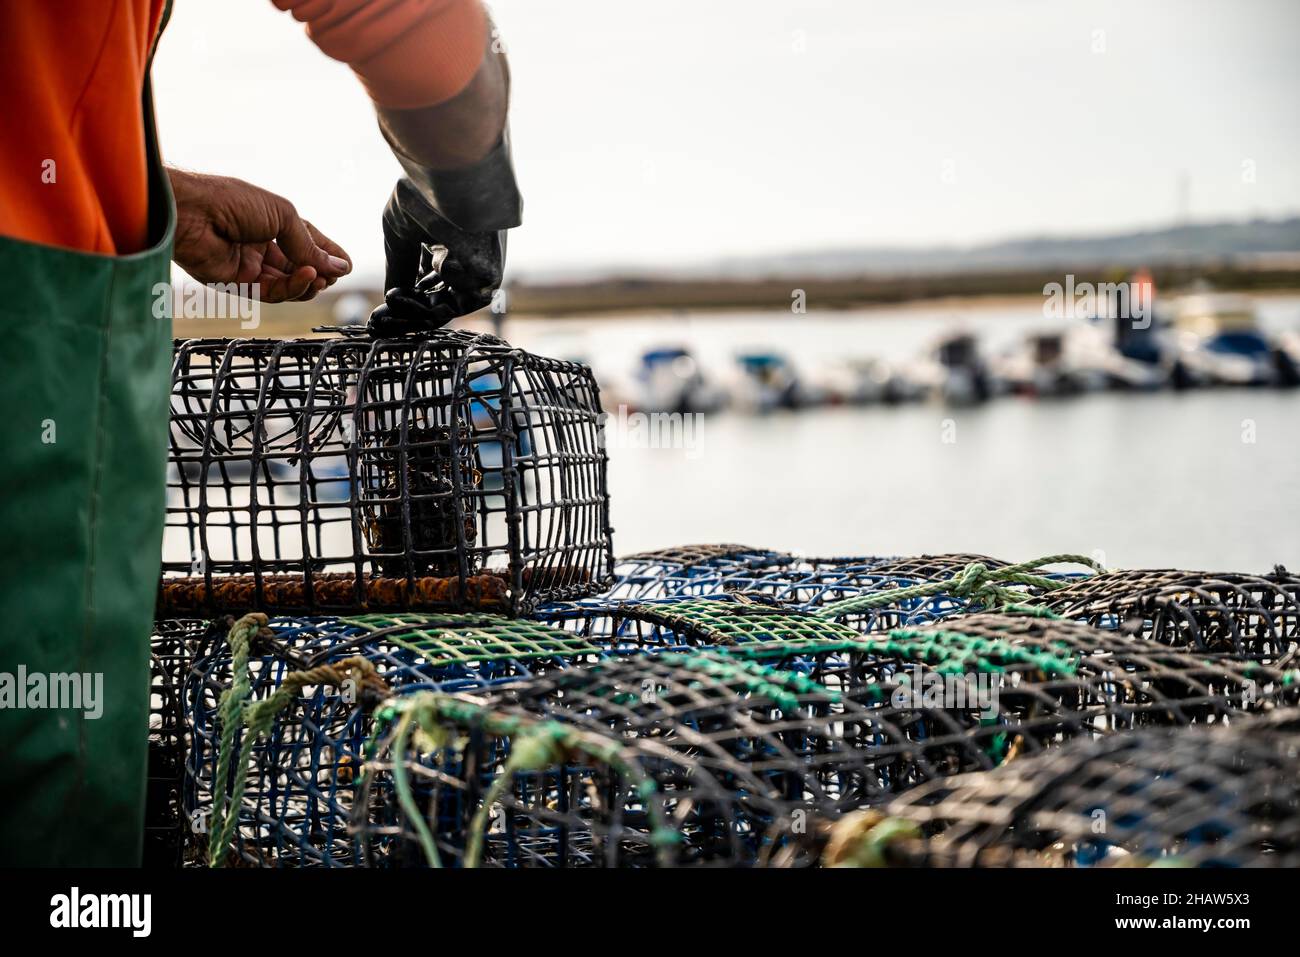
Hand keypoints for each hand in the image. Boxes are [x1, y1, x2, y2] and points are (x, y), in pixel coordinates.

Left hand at [167, 168, 350, 301]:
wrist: (191, 212)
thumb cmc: (231, 201)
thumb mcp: (283, 216)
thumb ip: (309, 246)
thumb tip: (338, 268)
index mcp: (270, 222)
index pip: (305, 241)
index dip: (327, 253)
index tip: (346, 265)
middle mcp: (261, 245)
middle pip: (298, 266)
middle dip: (320, 272)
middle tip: (334, 274)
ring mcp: (250, 265)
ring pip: (287, 284)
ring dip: (309, 282)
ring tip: (321, 278)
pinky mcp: (238, 284)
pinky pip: (272, 292)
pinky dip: (293, 287)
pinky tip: (306, 277)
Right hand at [368, 177, 504, 333]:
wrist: (446, 181)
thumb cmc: (423, 199)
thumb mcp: (399, 236)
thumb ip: (397, 269)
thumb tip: (390, 301)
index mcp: (447, 246)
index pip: (427, 285)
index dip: (402, 302)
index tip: (377, 316)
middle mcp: (465, 261)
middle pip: (436, 302)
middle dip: (405, 315)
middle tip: (377, 323)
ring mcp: (479, 269)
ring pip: (447, 308)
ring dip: (415, 313)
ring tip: (391, 308)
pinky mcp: (490, 276)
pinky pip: (458, 303)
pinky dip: (430, 302)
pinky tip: (407, 291)